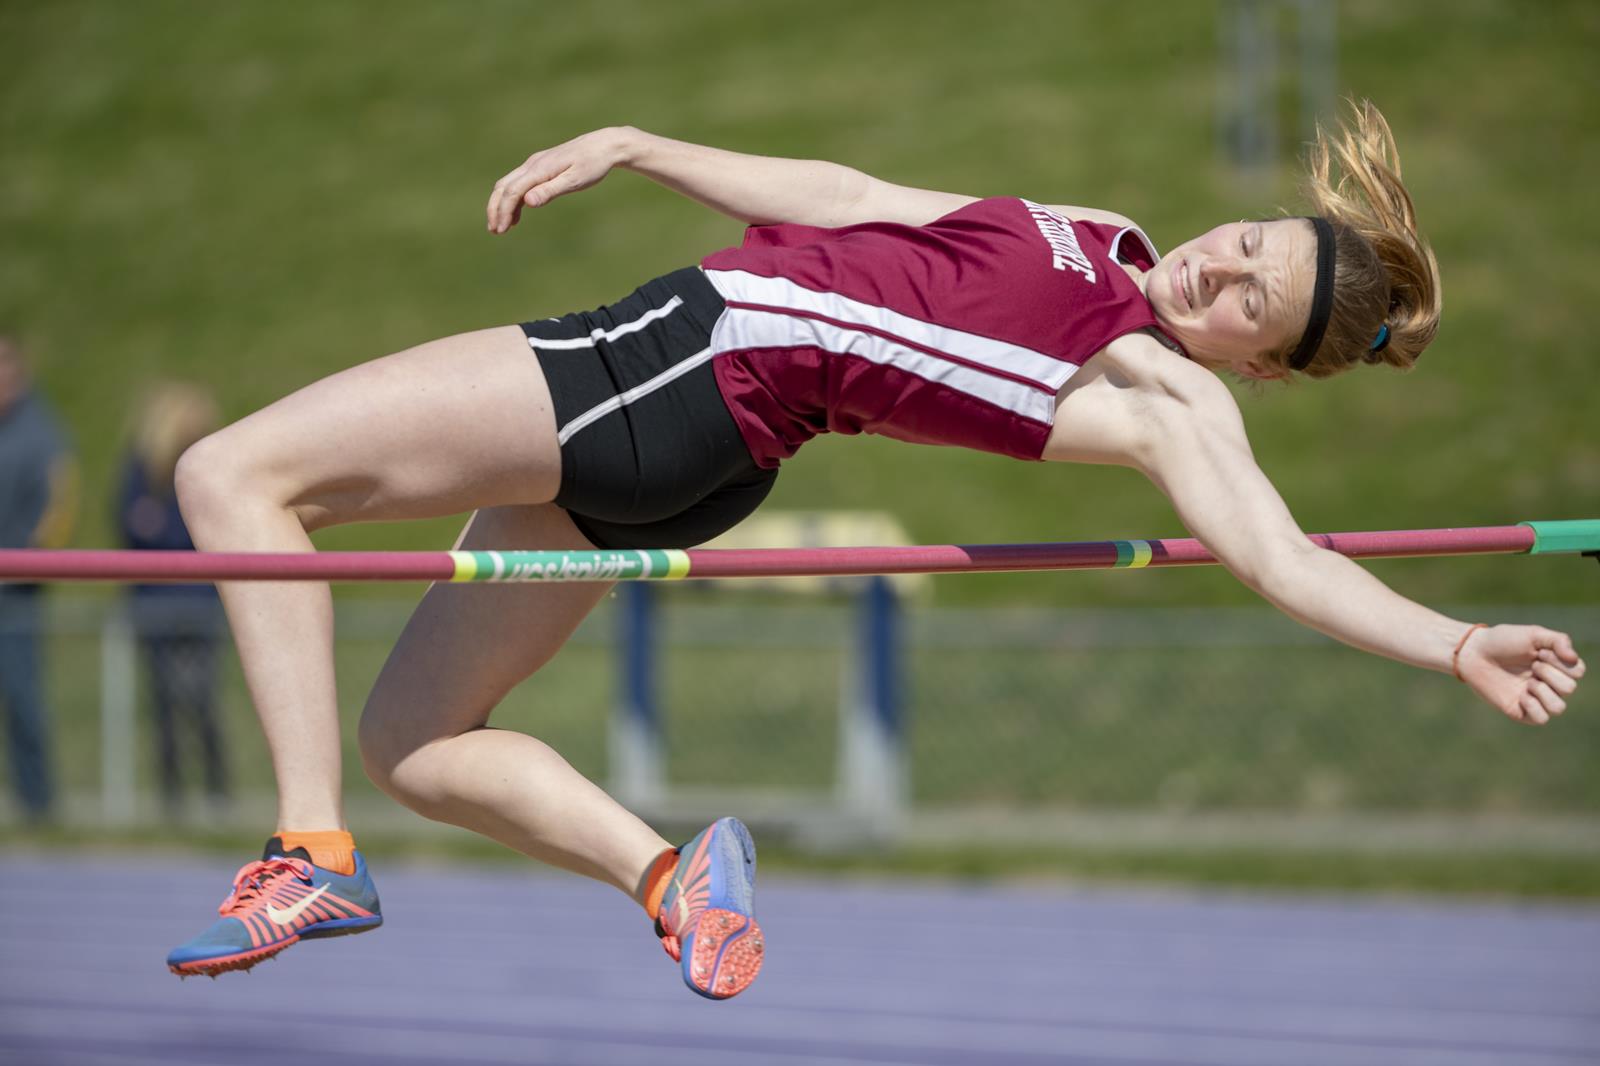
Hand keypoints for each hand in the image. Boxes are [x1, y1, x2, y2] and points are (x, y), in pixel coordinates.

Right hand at [486, 127, 632, 233]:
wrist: (604, 145)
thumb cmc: (592, 165)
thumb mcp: (574, 181)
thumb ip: (550, 191)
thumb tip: (527, 202)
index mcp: (539, 169)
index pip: (512, 191)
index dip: (503, 211)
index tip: (501, 230)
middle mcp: (532, 164)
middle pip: (503, 187)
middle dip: (495, 208)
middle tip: (494, 231)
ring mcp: (535, 164)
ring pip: (509, 184)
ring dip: (501, 204)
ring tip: (500, 227)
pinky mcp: (540, 167)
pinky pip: (519, 183)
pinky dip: (514, 200)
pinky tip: (517, 216)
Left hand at [1457, 624, 1585, 724]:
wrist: (1474, 653)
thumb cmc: (1503, 641)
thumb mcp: (1533, 634)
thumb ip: (1558, 641)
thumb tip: (1573, 658)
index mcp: (1555, 666)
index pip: (1577, 672)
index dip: (1561, 663)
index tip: (1539, 653)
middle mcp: (1549, 684)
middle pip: (1569, 688)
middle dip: (1549, 674)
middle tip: (1531, 666)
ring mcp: (1535, 698)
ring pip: (1558, 708)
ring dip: (1543, 692)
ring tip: (1527, 682)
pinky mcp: (1520, 711)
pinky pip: (1541, 719)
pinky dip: (1534, 707)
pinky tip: (1521, 696)